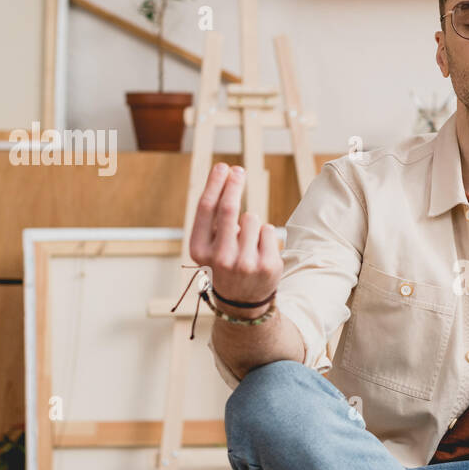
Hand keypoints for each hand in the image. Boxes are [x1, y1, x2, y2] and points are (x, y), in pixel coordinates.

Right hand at [188, 162, 282, 310]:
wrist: (243, 303)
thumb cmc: (224, 264)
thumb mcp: (209, 246)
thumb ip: (214, 218)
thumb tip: (227, 176)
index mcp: (200, 251)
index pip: (206, 209)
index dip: (215, 184)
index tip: (222, 167)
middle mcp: (220, 258)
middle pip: (229, 208)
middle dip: (234, 184)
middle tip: (238, 170)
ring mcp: (245, 263)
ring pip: (251, 218)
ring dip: (250, 221)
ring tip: (246, 241)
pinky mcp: (267, 265)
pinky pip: (268, 229)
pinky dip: (264, 233)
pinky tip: (259, 250)